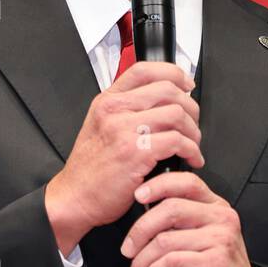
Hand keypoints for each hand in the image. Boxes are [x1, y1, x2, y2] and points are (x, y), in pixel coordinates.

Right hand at [45, 61, 203, 248]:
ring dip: (193, 130)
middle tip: (193, 123)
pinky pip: (177, 141)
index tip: (187, 83)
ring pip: (176, 114)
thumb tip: (162, 101)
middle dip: (190, 106)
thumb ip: (125, 110)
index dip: (173, 73)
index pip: (144, 70)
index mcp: (107, 101)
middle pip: (167, 90)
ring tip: (192, 144)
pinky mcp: (136, 153)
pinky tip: (191, 158)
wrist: (74, 197)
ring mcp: (124, 130)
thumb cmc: (90, 168)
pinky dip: (191, 150)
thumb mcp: (99, 126)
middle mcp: (115, 110)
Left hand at [118, 170, 267, 266]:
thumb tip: (142, 214)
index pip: (186, 182)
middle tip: (127, 250)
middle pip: (170, 209)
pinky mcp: (215, 265)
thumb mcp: (195, 240)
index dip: (158, 185)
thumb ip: (176, 223)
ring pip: (164, 240)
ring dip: (142, 262)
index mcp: (215, 207)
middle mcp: (221, 218)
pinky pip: (171, 263)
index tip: (137, 195)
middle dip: (139, 231)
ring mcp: (221, 240)